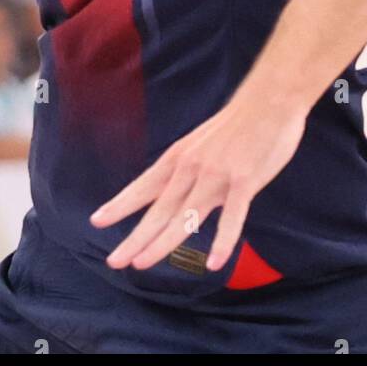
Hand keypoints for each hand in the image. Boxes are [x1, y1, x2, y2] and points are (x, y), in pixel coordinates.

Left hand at [89, 93, 306, 272]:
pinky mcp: (244, 183)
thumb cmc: (237, 123)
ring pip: (185, 218)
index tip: (97, 221)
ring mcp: (217, 177)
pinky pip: (232, 219)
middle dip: (135, 237)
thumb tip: (175, 189)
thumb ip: (189, 168)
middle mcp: (192, 169)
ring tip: (142, 264)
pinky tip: (213, 263)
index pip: (144, 186)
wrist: (269, 101)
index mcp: (180, 157)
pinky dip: (222, 242)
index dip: (121, 205)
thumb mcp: (200, 142)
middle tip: (114, 260)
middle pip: (159, 210)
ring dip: (162, 243)